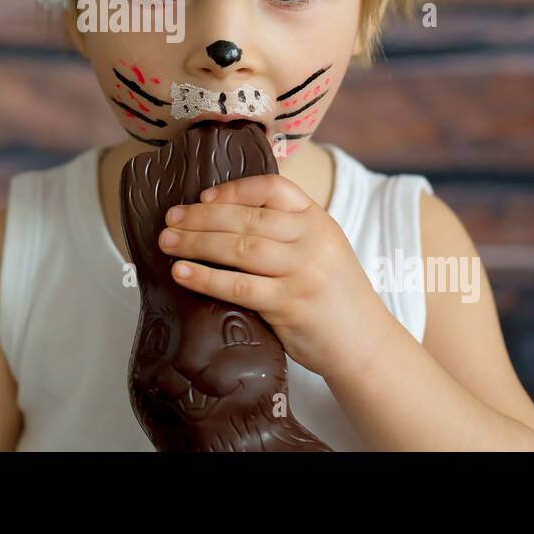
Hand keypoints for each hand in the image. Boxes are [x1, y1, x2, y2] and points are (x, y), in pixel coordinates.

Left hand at [158, 172, 386, 379]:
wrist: (366, 345)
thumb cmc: (335, 297)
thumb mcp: (322, 250)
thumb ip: (287, 233)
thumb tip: (224, 219)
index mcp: (318, 220)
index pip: (273, 188)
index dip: (234, 189)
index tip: (203, 196)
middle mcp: (312, 240)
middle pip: (248, 217)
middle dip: (202, 216)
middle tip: (170, 219)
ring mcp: (302, 271)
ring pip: (239, 247)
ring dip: (196, 243)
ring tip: (167, 242)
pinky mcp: (290, 304)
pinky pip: (239, 286)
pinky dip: (205, 277)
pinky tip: (181, 272)